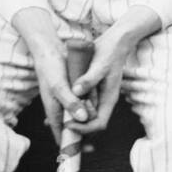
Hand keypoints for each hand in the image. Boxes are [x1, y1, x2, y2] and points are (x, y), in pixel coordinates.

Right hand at [32, 40, 96, 146]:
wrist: (49, 50)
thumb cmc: (51, 69)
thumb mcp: (60, 86)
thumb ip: (70, 103)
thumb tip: (83, 118)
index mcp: (54, 111)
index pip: (61, 135)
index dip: (72, 146)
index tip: (86, 151)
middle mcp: (59, 109)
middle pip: (71, 129)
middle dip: (83, 134)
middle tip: (94, 142)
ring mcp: (64, 102)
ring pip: (77, 119)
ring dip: (86, 121)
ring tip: (95, 120)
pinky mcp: (70, 94)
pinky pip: (79, 107)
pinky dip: (86, 109)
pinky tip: (93, 106)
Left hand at [67, 7, 160, 135]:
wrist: (115, 41)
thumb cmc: (109, 52)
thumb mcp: (99, 65)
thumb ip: (89, 79)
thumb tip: (76, 92)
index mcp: (109, 99)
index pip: (99, 124)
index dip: (84, 128)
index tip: (69, 125)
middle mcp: (104, 101)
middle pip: (92, 124)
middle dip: (78, 130)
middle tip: (59, 129)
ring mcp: (99, 97)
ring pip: (86, 117)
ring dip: (73, 121)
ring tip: (56, 123)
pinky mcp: (92, 91)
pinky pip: (82, 106)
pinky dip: (72, 110)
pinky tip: (59, 108)